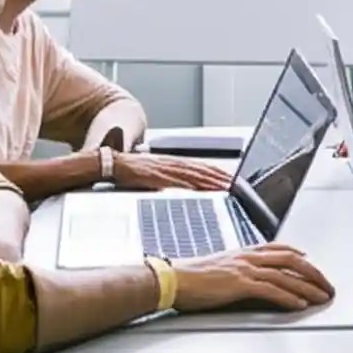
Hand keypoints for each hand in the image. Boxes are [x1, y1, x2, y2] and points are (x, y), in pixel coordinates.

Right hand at [112, 153, 231, 190]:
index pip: (203, 167)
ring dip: (210, 181)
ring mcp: (165, 169)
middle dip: (221, 178)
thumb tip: (186, 189)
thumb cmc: (133, 170)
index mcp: (176, 164)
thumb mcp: (157, 176)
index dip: (219, 173)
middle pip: (202, 170)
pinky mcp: (156, 176)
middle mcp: (173, 164)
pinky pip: (175, 180)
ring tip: (226, 187)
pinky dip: (188, 184)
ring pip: (193, 174)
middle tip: (238, 185)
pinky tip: (199, 189)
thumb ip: (172, 181)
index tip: (234, 180)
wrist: (114, 163)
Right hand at [172, 243, 334, 311]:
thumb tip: (243, 277)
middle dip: (312, 271)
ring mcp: (245, 269)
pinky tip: (299, 303)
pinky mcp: (240, 284)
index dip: (297, 253)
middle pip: (291, 259)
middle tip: (325, 283)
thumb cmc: (190, 276)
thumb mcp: (218, 267)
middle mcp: (248, 257)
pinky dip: (288, 296)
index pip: (278, 247)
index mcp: (243, 251)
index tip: (308, 259)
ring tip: (320, 295)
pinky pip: (271, 289)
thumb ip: (235, 269)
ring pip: (286, 275)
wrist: (173, 278)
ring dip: (307, 286)